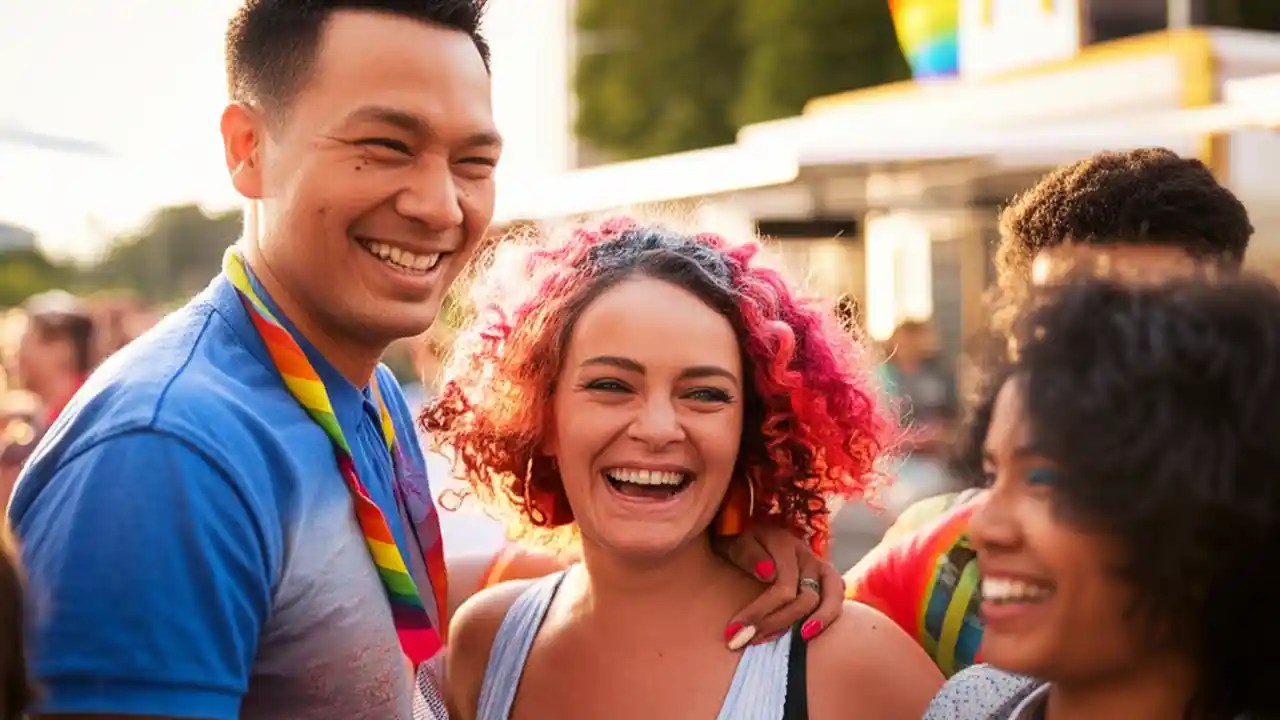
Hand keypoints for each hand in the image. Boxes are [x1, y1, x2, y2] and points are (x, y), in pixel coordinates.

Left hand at [712, 525, 844, 649]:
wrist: (752, 535)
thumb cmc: (740, 544)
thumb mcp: (736, 543)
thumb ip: (750, 555)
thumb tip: (769, 574)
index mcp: (785, 544)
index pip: (783, 588)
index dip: (760, 613)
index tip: (733, 634)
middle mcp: (808, 556)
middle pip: (806, 598)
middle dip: (778, 624)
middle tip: (749, 641)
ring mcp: (821, 567)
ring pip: (832, 597)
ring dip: (818, 622)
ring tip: (801, 640)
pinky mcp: (827, 579)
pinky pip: (838, 598)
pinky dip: (829, 616)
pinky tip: (812, 633)